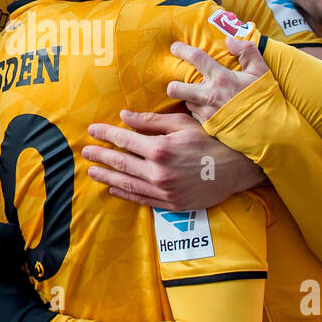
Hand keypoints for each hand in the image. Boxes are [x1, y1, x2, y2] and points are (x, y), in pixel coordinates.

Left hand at [84, 109, 265, 209]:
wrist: (236, 169)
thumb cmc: (210, 140)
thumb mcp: (182, 124)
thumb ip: (151, 122)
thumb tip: (124, 117)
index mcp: (160, 148)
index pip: (124, 139)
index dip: (106, 134)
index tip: (92, 130)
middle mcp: (158, 172)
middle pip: (120, 163)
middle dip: (101, 156)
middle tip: (86, 152)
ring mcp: (163, 191)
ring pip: (127, 183)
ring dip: (107, 177)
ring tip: (92, 172)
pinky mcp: (170, 204)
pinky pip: (140, 199)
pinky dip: (124, 194)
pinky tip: (113, 189)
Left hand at [166, 36, 269, 121]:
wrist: (270, 130)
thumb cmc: (266, 99)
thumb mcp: (261, 70)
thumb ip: (246, 51)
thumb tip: (229, 40)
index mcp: (221, 78)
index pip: (196, 58)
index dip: (182, 50)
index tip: (175, 47)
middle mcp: (209, 96)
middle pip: (175, 89)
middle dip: (173, 85)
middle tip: (180, 82)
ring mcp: (207, 113)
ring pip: (186, 103)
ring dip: (190, 98)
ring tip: (202, 96)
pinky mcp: (208, 127)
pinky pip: (196, 116)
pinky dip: (200, 111)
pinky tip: (211, 109)